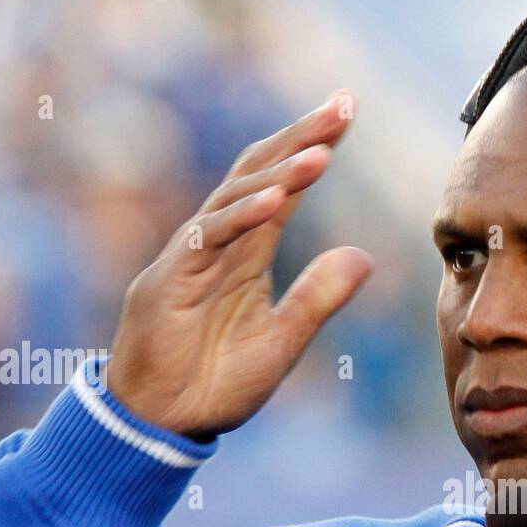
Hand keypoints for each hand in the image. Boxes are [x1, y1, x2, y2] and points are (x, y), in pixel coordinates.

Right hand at [106, 93, 373, 439]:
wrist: (162, 423)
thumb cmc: (214, 384)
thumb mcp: (282, 342)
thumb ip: (318, 299)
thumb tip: (364, 257)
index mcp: (246, 255)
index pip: (283, 189)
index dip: (313, 150)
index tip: (347, 115)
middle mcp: (218, 245)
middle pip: (259, 173)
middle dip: (301, 136)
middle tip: (343, 102)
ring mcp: (189, 258)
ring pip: (235, 199)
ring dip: (280, 173)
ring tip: (322, 150)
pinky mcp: (168, 282)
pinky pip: (208, 239)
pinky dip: (241, 218)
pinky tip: (278, 200)